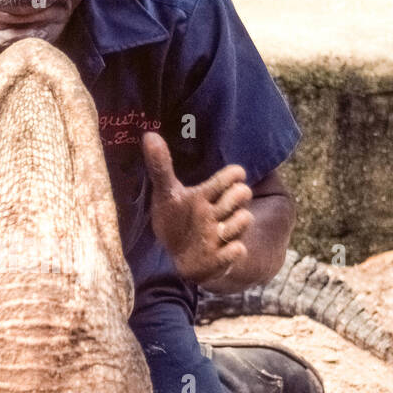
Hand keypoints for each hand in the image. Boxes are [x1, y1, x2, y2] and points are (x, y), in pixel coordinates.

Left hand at [141, 133, 253, 286]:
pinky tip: (228, 248)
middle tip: (217, 205)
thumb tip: (149, 135)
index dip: (234, 174)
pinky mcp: (224, 257)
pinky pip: (237, 252)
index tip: (235, 174)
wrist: (180, 255)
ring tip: (218, 227)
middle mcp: (220, 212)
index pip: (231, 177)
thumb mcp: (167, 194)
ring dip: (233, 223)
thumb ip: (160, 167)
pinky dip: (233, 251)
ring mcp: (224, 234)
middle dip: (234, 196)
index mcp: (208, 194)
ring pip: (243, 220)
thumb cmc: (177, 219)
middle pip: (242, 195)